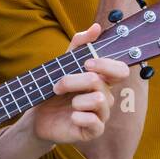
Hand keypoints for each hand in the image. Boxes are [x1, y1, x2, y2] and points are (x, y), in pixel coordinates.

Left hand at [24, 23, 130, 144]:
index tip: (86, 63)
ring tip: (66, 102)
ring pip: (99, 100)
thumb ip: (79, 45)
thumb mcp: (63, 64)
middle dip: (75, 81)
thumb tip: (97, 27)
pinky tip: (71, 117)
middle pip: (100, 82)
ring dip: (76, 99)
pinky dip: (80, 117)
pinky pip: (95, 122)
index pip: (120, 70)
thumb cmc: (54, 90)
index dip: (107, 64)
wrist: (38, 116)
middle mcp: (105, 96)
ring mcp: (101, 115)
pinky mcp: (93, 131)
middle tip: (59, 85)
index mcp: (102, 80)